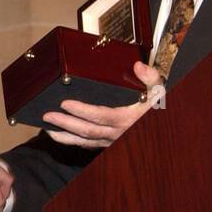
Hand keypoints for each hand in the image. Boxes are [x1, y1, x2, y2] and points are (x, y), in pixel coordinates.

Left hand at [43, 61, 163, 147]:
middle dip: (65, 124)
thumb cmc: (158, 111)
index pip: (99, 115)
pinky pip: (89, 145)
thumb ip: (151, 78)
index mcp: (126, 120)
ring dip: (65, 136)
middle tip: (47, 116)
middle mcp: (117, 134)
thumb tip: (138, 66)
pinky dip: (75, 141)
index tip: (65, 104)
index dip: (81, 111)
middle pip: (86, 130)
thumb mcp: (159, 92)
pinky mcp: (110, 145)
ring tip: (48, 130)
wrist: (165, 133)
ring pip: (84, 141)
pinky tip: (64, 136)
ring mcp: (112, 142)